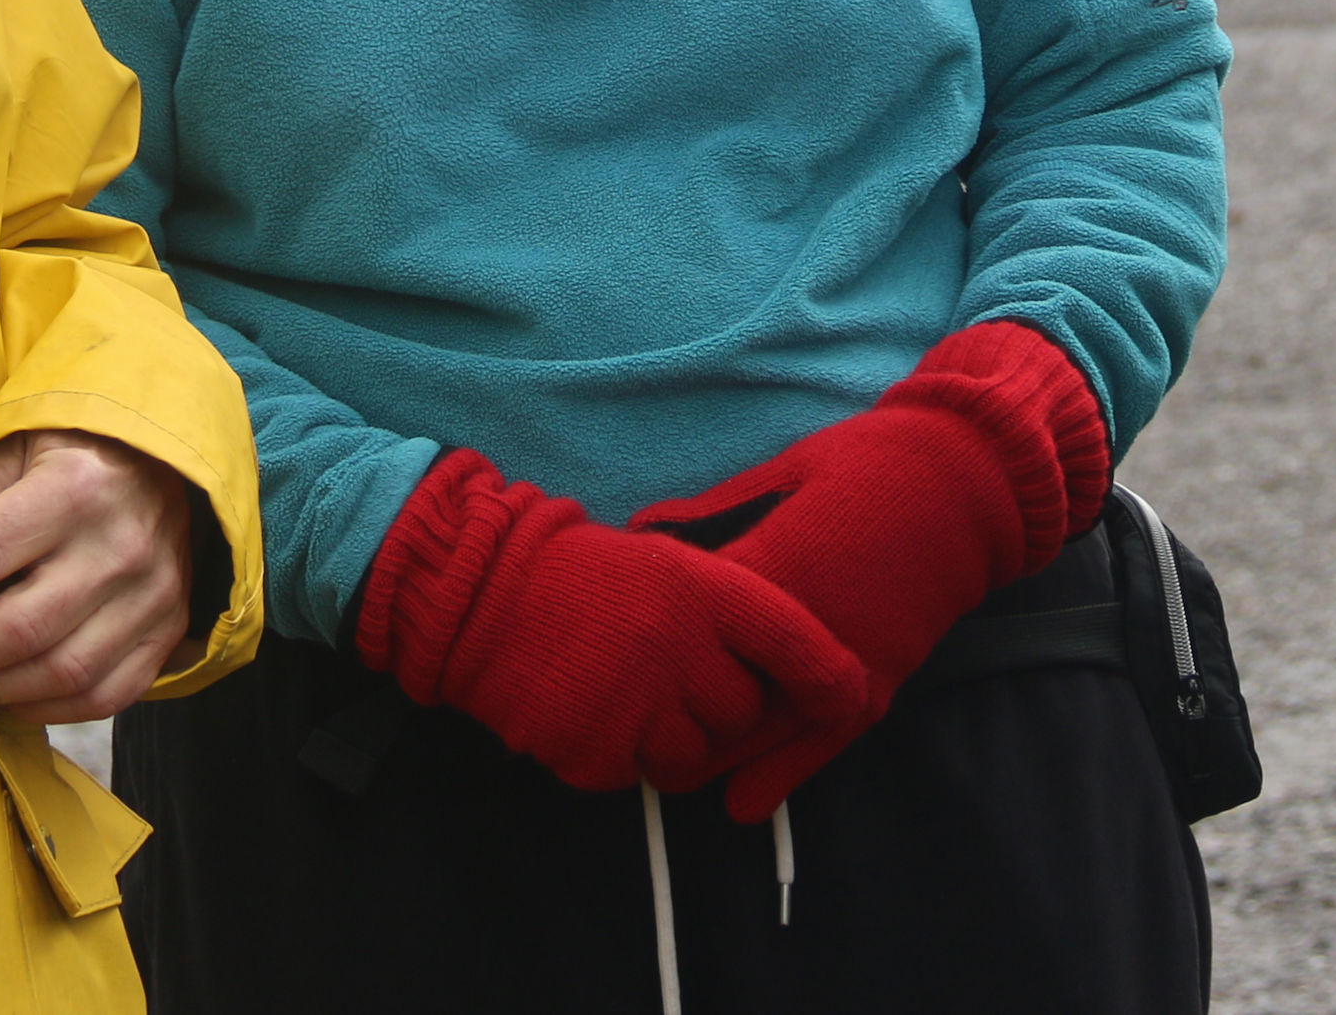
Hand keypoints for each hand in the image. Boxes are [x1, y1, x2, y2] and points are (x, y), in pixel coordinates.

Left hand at [0, 430, 197, 723]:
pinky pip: (102, 696)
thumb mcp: (3, 457)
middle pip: (19, 626)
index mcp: (73, 486)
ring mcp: (153, 594)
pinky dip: (43, 708)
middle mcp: (121, 544)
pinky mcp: (166, 632)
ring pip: (61, 671)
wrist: (162, 465)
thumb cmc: (63, 458)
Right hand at [354, 448, 864, 796]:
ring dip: (671, 740)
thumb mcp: (665, 561)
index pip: (793, 641)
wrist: (482, 596)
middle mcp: (679, 647)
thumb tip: (792, 668)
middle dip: (719, 709)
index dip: (830, 676)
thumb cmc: (584, 576)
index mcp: (702, 590)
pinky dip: (618, 755)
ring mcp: (636, 704)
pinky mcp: (596, 751)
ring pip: (694, 757)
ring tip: (629, 695)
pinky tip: (590, 710)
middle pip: (743, 714)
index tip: (853, 697)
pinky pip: (634, 775)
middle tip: (672, 679)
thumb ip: (723, 612)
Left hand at [630, 322, 1108, 820]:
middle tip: (623, 726)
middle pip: (720, 691)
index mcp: (774, 564)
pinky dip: (782, 775)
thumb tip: (642, 532)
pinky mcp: (878, 680)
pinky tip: (741, 806)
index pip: (692, 620)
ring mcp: (845, 659)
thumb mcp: (780, 472)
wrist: (963, 487)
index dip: (647, 636)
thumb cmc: (865, 463)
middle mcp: (806, 626)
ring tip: (664, 776)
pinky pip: (823, 741)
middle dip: (672, 711)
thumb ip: (713, 513)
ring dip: (716, 754)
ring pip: (765, 730)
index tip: (608, 640)